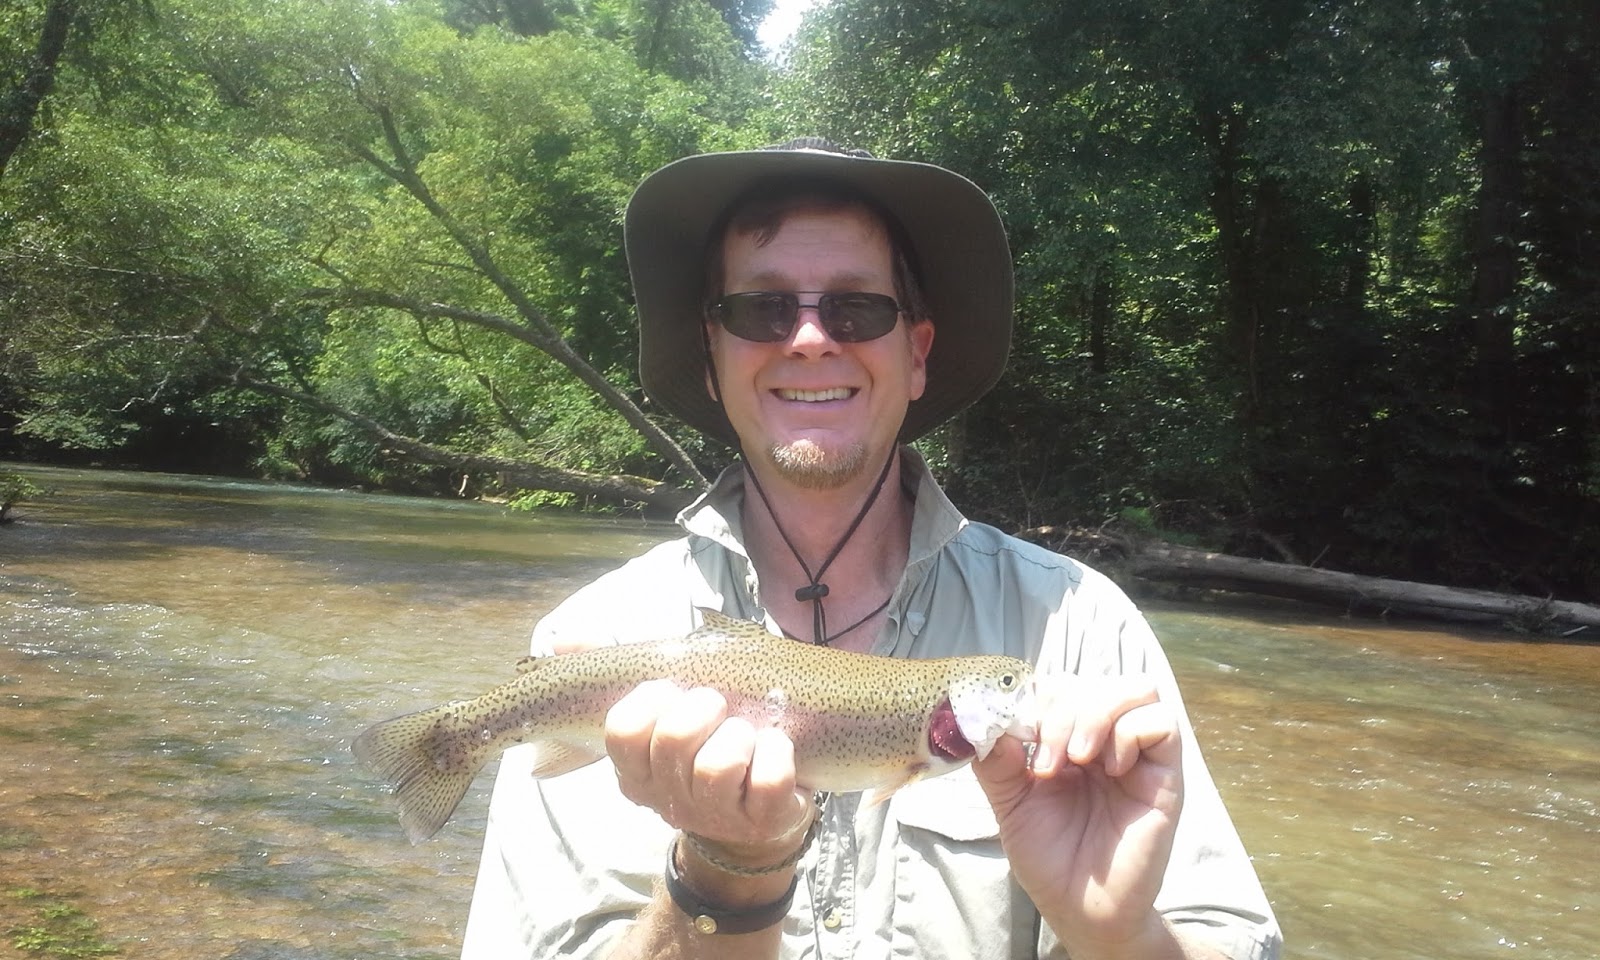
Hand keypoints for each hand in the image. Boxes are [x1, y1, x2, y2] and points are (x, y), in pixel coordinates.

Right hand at [604, 680, 814, 867]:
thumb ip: (636, 682)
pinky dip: (776, 752)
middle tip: (716, 706)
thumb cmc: (709, 751)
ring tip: (745, 734)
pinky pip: (769, 782)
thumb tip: (576, 637)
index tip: (674, 693)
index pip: (623, 730)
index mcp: (638, 771)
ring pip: (717, 766)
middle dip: (703, 706)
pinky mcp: (762, 821)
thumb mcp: (668, 722)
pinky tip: (774, 747)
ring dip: (738, 734)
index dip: (651, 699)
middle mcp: (669, 797)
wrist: (756, 814)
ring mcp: (715, 815)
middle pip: (673, 738)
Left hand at [972, 674, 1184, 956]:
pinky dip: (1129, 733)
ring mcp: (1137, 755)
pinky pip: (1161, 723)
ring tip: (1077, 759)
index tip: (1015, 737)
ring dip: (1095, 713)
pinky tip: (1109, 768)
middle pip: (1094, 681)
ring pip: (1134, 688)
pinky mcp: (1165, 776)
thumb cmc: (1049, 856)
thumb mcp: (1009, 803)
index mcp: (1067, 740)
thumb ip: (997, 761)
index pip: (1060, 685)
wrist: (1081, 909)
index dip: (1037, 699)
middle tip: (1045, 762)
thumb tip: (987, 720)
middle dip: (1062, 712)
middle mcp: (1104, 740)